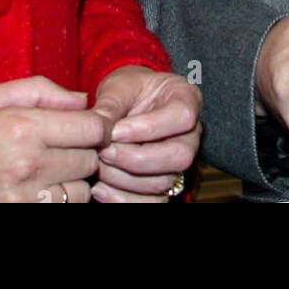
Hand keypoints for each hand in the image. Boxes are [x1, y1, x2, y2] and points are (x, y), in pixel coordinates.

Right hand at [0, 75, 108, 202]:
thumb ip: (40, 90)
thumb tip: (82, 99)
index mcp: (24, 126)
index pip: (92, 127)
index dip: (96, 124)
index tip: (88, 125)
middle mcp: (30, 164)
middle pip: (91, 159)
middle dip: (85, 151)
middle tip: (67, 146)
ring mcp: (26, 198)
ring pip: (81, 190)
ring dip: (74, 179)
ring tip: (53, 168)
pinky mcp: (21, 217)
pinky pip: (62, 210)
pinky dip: (59, 200)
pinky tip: (42, 188)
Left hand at [88, 65, 202, 203]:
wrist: (128, 104)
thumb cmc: (128, 90)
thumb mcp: (119, 85)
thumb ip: (110, 104)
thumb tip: (97, 127)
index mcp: (187, 99)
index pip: (182, 117)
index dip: (149, 128)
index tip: (115, 131)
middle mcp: (191, 135)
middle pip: (179, 157)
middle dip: (136, 159)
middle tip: (104, 152)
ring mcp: (179, 163)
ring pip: (163, 183)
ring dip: (124, 179)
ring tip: (98, 165)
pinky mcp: (165, 185)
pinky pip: (153, 203)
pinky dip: (123, 200)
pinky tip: (99, 188)